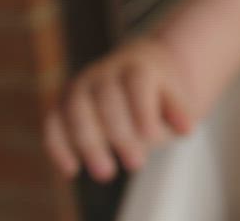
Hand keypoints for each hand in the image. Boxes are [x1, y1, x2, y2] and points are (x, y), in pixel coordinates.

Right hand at [44, 36, 189, 181]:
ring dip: (88, 143)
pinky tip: (71, 171)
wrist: (139, 75)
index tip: (151, 137)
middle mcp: (104, 72)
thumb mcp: (175, 101)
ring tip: (106, 174)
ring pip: (75, 108)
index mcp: (137, 67)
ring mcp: (81, 86)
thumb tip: (186, 129)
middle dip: (120, 133)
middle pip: (105, 97)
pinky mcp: (63, 104)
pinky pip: (53, 121)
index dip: (141, 109)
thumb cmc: (159, 96)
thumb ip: (176, 112)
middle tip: (137, 165)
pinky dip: (57, 145)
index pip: (136, 83)